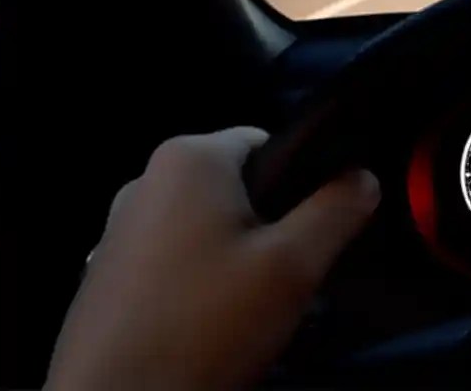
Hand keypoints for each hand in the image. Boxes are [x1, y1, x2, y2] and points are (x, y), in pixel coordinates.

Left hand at [45, 127, 380, 390]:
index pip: (267, 141)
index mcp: (188, 160)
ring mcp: (119, 230)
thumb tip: (362, 179)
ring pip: (208, 231)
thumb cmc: (203, 325)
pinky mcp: (109, 275)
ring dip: (236, 262)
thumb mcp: (293, 265)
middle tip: (286, 278)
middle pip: (237, 190)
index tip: (314, 229)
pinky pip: (176, 264)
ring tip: (249, 312)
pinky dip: (200, 287)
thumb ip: (336, 211)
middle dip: (269, 229)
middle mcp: (145, 182)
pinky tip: (210, 328)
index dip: (302, 181)